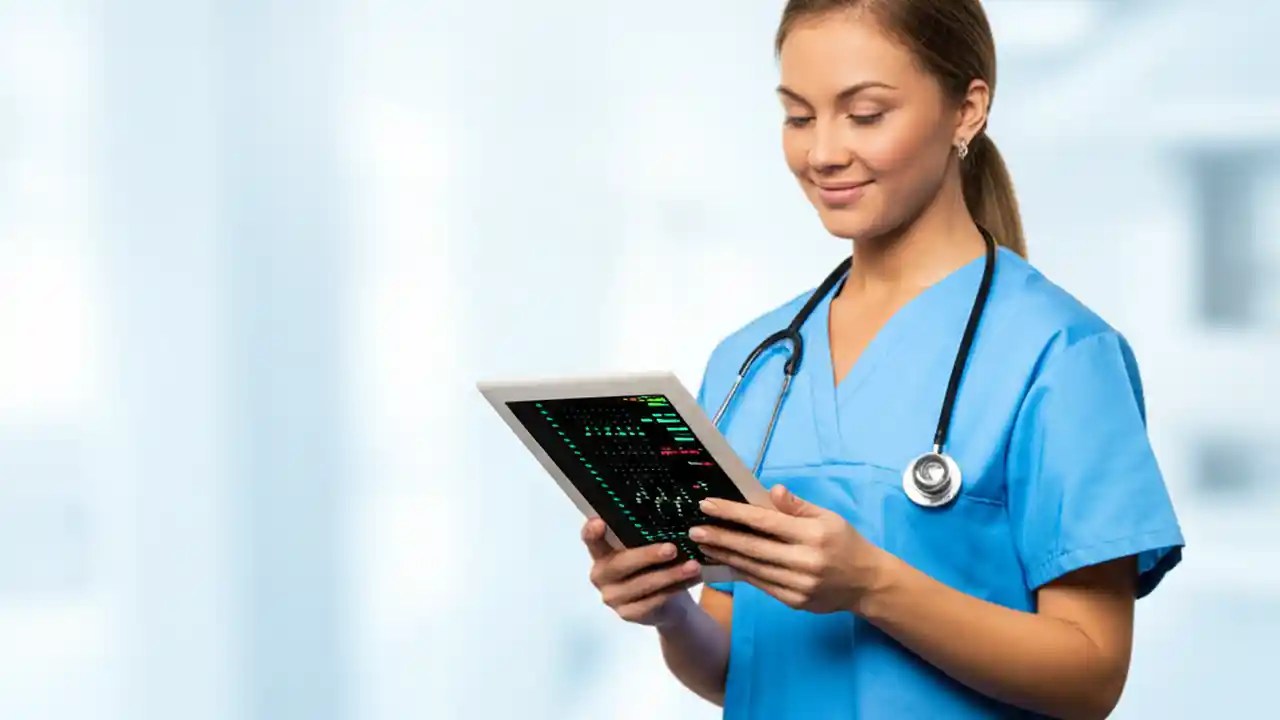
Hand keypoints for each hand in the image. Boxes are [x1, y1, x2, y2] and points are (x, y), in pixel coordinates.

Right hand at [582, 518, 702, 626]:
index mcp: (601, 553)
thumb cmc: (653, 566)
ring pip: (642, 584)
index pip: (590, 540)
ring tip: (693, 566)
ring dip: (670, 574)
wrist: (666, 604)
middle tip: (671, 549)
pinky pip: (653, 601)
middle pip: (620, 564)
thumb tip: (666, 515)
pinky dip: (675, 589)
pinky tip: (691, 580)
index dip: (591, 532)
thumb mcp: (646, 548)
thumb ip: (644, 535)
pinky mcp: (628, 614)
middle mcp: (600, 575)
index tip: (599, 522)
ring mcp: (612, 597)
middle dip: (647, 555)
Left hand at [690, 485, 889, 613]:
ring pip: (753, 568)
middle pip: (753, 547)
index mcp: (813, 535)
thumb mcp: (828, 517)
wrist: (866, 582)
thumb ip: (797, 506)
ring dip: (725, 555)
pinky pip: (761, 584)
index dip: (733, 513)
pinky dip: (740, 572)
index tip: (708, 505)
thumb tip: (772, 491)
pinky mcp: (794, 601)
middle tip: (694, 529)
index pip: (765, 521)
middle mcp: (805, 561)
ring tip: (703, 544)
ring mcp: (798, 585)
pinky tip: (724, 561)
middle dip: (721, 537)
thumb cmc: (845, 542)